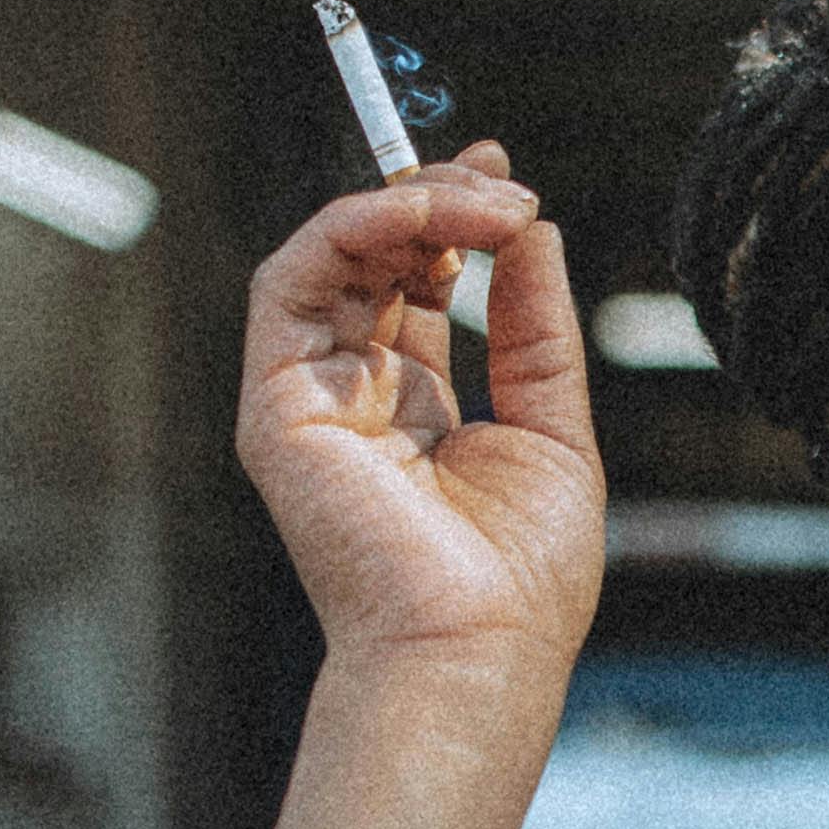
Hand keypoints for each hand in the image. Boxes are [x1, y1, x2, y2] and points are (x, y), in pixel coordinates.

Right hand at [236, 147, 605, 690]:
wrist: (477, 651)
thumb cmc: (520, 577)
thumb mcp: (553, 425)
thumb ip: (536, 326)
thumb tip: (533, 231)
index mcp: (415, 410)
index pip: (415, 286)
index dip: (453, 221)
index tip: (506, 179)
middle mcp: (355, 398)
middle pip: (372, 261)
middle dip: (435, 200)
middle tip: (502, 176)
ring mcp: (310, 400)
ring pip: (328, 257)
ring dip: (406, 206)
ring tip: (484, 195)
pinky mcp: (276, 408)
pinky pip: (288, 282)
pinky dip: (353, 229)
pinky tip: (426, 219)